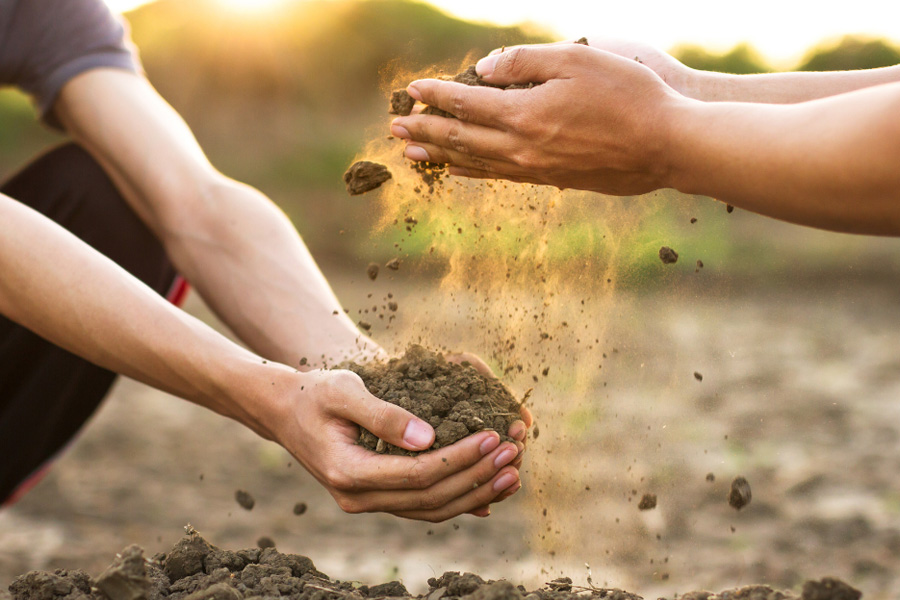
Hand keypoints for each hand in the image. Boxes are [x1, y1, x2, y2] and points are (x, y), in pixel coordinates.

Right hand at [272, 367, 523, 521]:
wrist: (285, 411)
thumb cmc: (315, 394)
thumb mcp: (344, 391)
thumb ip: (384, 415)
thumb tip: (429, 437)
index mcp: (347, 473)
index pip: (417, 474)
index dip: (459, 458)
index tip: (492, 436)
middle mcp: (357, 498)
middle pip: (430, 498)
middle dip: (477, 476)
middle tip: (513, 452)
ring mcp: (367, 503)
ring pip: (431, 510)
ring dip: (475, 493)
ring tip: (512, 472)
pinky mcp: (379, 498)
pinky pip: (424, 507)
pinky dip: (459, 500)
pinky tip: (490, 491)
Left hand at [390, 43, 684, 194]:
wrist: (667, 146)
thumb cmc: (628, 95)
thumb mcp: (577, 59)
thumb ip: (525, 61)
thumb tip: (484, 68)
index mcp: (524, 114)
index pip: (465, 105)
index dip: (435, 96)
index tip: (411, 90)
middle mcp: (521, 148)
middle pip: (460, 139)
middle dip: (425, 132)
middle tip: (394, 130)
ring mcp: (535, 169)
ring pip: (476, 163)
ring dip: (441, 157)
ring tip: (413, 155)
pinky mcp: (552, 180)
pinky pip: (499, 177)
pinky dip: (472, 172)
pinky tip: (461, 171)